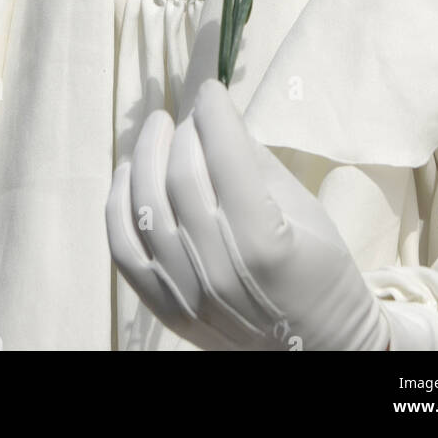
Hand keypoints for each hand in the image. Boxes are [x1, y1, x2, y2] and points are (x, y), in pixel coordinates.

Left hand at [106, 79, 389, 351]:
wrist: (317, 347)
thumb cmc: (319, 269)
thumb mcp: (303, 206)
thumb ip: (253, 158)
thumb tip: (212, 113)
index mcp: (265, 241)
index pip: (225, 155)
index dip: (214, 112)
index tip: (211, 91)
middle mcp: (220, 270)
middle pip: (181, 174)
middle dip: (185, 131)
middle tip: (194, 117)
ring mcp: (187, 293)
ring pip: (146, 205)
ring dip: (146, 155)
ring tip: (157, 130)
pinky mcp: (165, 308)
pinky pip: (123, 247)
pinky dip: (118, 203)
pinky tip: (129, 172)